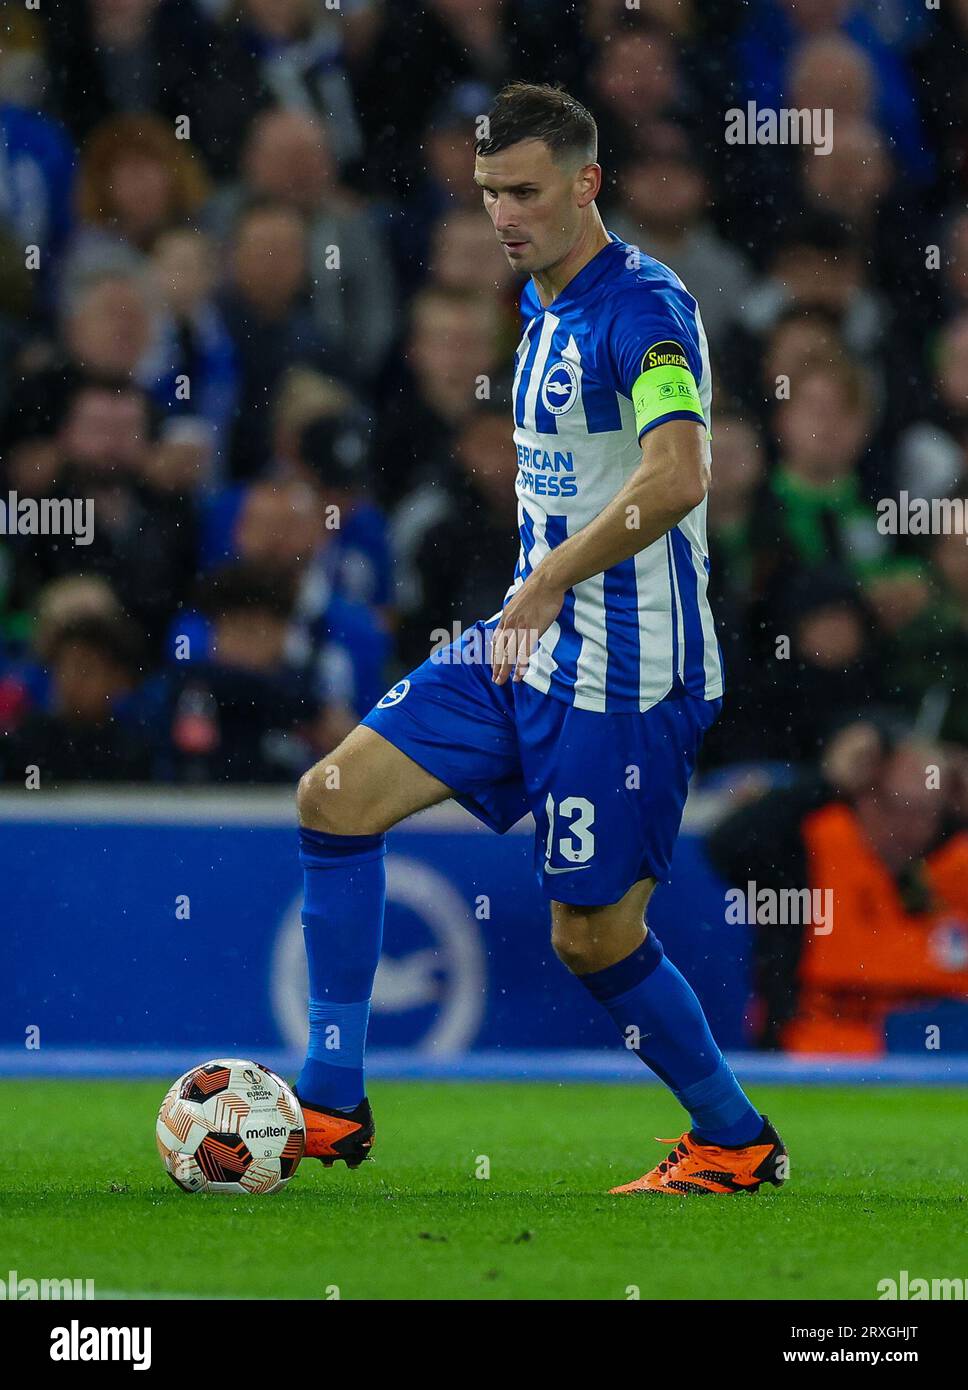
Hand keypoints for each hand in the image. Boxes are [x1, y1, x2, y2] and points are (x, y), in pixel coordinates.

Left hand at [491, 569, 564, 684]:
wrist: (546, 582)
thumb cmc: (538, 589)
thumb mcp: (520, 600)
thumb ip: (517, 612)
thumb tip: (519, 616)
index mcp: (506, 617)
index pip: (497, 640)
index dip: (494, 654)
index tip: (494, 664)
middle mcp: (509, 624)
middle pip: (500, 650)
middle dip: (496, 666)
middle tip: (495, 679)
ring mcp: (520, 629)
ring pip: (509, 654)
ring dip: (504, 670)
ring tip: (501, 682)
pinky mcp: (532, 632)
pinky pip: (523, 654)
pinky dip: (520, 667)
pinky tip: (518, 676)